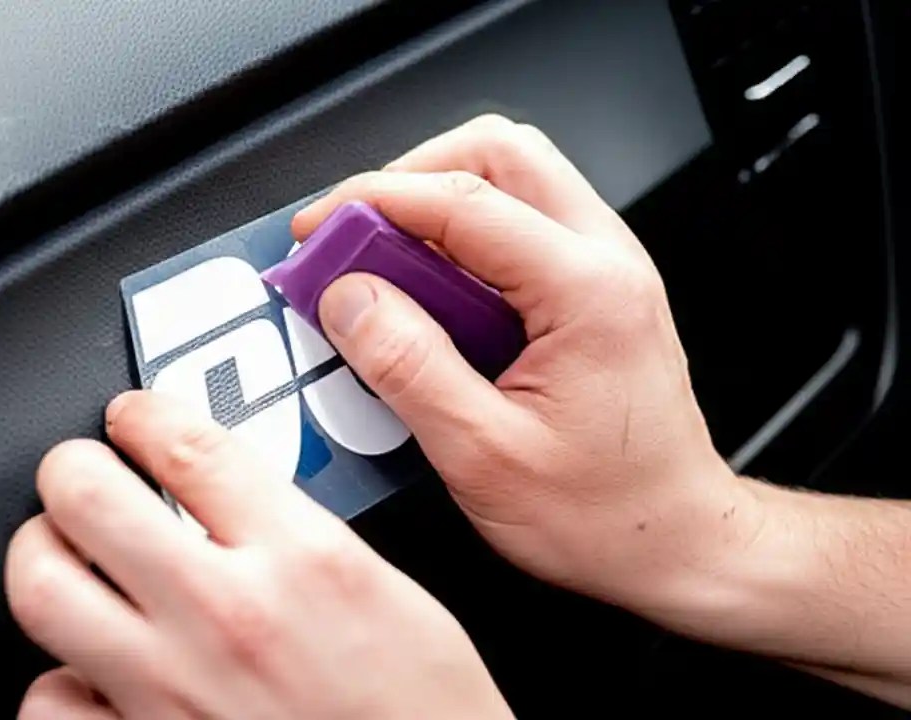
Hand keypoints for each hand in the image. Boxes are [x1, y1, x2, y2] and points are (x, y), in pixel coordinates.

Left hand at [5, 390, 511, 718]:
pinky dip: (56, 680)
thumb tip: (217, 486)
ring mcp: (174, 689)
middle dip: (70, 468)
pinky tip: (87, 669)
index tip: (133, 416)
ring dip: (44, 558)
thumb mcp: (384, 587)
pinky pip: (48, 700)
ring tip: (66, 556)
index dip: (141, 413)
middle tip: (81, 474)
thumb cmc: (426, 713)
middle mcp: (228, 616)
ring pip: (41, 588)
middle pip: (85, 494)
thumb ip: (297, 525)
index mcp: (304, 559)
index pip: (185, 442)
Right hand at [291, 115, 763, 621]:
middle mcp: (606, 262)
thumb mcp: (483, 456)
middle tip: (351, 234)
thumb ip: (410, 368)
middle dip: (409, 176)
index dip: (372, 202)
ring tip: (381, 265)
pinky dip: (458, 242)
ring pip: (511, 180)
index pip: (462, 201)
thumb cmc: (607, 516)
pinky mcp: (590, 291)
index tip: (317, 230)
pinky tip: (425, 297)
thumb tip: (349, 299)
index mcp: (587, 292)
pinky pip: (517, 228)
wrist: (676, 544)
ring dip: (435, 205)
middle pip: (498, 153)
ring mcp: (604, 271)